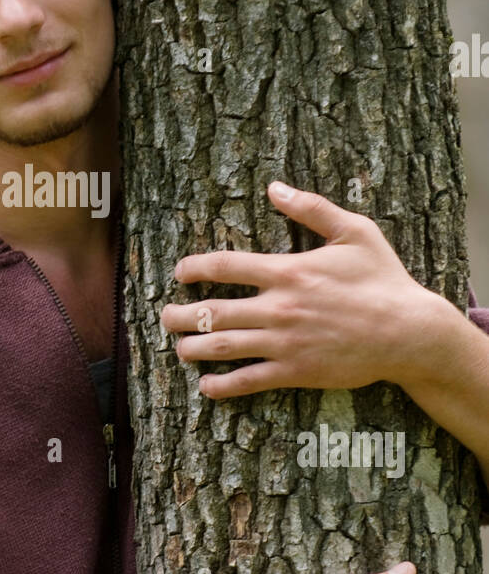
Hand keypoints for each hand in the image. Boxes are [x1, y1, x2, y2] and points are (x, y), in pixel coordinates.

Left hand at [160, 181, 443, 398]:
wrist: (409, 332)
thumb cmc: (384, 279)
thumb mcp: (354, 231)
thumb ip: (311, 207)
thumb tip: (275, 186)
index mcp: (287, 271)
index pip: (225, 266)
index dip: (195, 267)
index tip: (179, 272)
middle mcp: (278, 307)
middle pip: (212, 311)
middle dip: (180, 315)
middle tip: (164, 317)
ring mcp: (284, 342)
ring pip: (223, 347)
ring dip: (192, 348)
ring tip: (178, 348)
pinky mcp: (296, 372)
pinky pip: (249, 380)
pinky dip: (223, 386)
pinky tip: (206, 387)